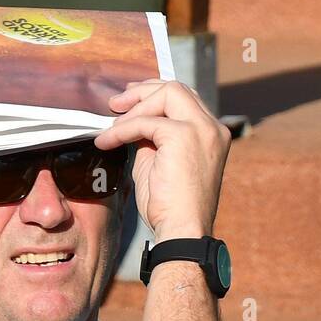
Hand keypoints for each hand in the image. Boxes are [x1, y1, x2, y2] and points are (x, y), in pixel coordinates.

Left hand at [94, 79, 230, 239]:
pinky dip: (123, 130)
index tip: (131, 101)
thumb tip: (130, 120)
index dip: (155, 95)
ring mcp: (201, 130)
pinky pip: (145, 121)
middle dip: (143, 91)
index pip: (185, 100)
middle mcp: (212, 128)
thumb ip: (151, 137)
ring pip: (165, 94)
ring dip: (133, 108)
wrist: (181, 232)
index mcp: (212, 135)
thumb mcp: (159, 161)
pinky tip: (108, 142)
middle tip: (116, 104)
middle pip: (176, 88)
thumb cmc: (170, 208)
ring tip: (111, 129)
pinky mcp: (183, 136)